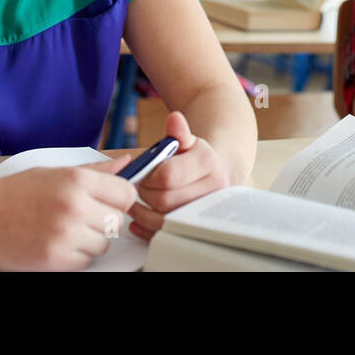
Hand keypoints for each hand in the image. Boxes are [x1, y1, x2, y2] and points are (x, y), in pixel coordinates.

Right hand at [0, 156, 136, 270]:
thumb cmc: (12, 193)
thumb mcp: (54, 172)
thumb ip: (95, 172)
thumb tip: (126, 164)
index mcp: (76, 179)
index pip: (127, 193)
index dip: (120, 199)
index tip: (110, 202)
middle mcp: (74, 205)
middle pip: (117, 221)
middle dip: (103, 220)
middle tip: (80, 216)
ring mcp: (65, 234)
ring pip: (103, 244)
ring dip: (89, 240)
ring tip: (63, 229)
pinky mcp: (54, 260)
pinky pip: (85, 262)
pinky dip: (74, 256)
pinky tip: (55, 242)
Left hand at [127, 111, 231, 240]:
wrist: (219, 172)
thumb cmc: (196, 157)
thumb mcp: (188, 141)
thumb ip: (178, 132)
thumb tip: (174, 118)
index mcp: (207, 163)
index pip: (168, 175)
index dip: (149, 175)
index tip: (144, 173)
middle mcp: (212, 189)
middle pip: (164, 200)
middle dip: (145, 194)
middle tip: (139, 188)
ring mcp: (206, 213)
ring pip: (165, 222)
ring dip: (142, 213)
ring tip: (134, 203)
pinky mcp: (198, 229)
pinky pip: (168, 236)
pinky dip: (147, 230)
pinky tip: (138, 221)